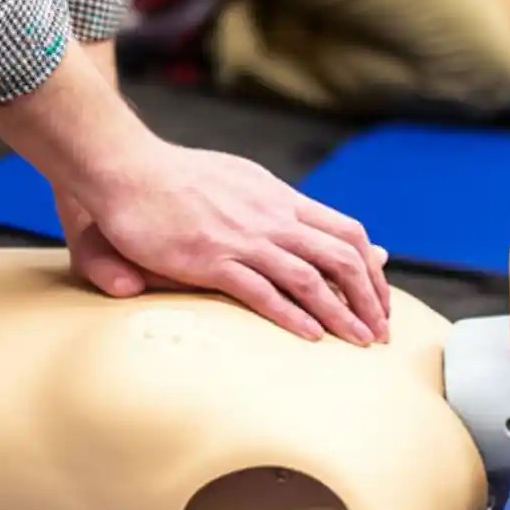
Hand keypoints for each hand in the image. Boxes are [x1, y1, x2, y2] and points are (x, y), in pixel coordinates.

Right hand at [68, 139, 391, 346]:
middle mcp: (272, 217)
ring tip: (360, 341)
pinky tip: (312, 337)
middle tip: (380, 328)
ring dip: (342, 314)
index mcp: (281, 199)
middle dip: (369, 296)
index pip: (347, 232)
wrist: (128, 169)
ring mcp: (244, 238)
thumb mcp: (242, 181)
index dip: (371, 267)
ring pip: (311, 278)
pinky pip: (263, 291)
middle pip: (342, 257)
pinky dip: (293, 316)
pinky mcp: (211, 259)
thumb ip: (274, 204)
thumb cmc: (179, 179)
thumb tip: (300, 221)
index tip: (379, 295)